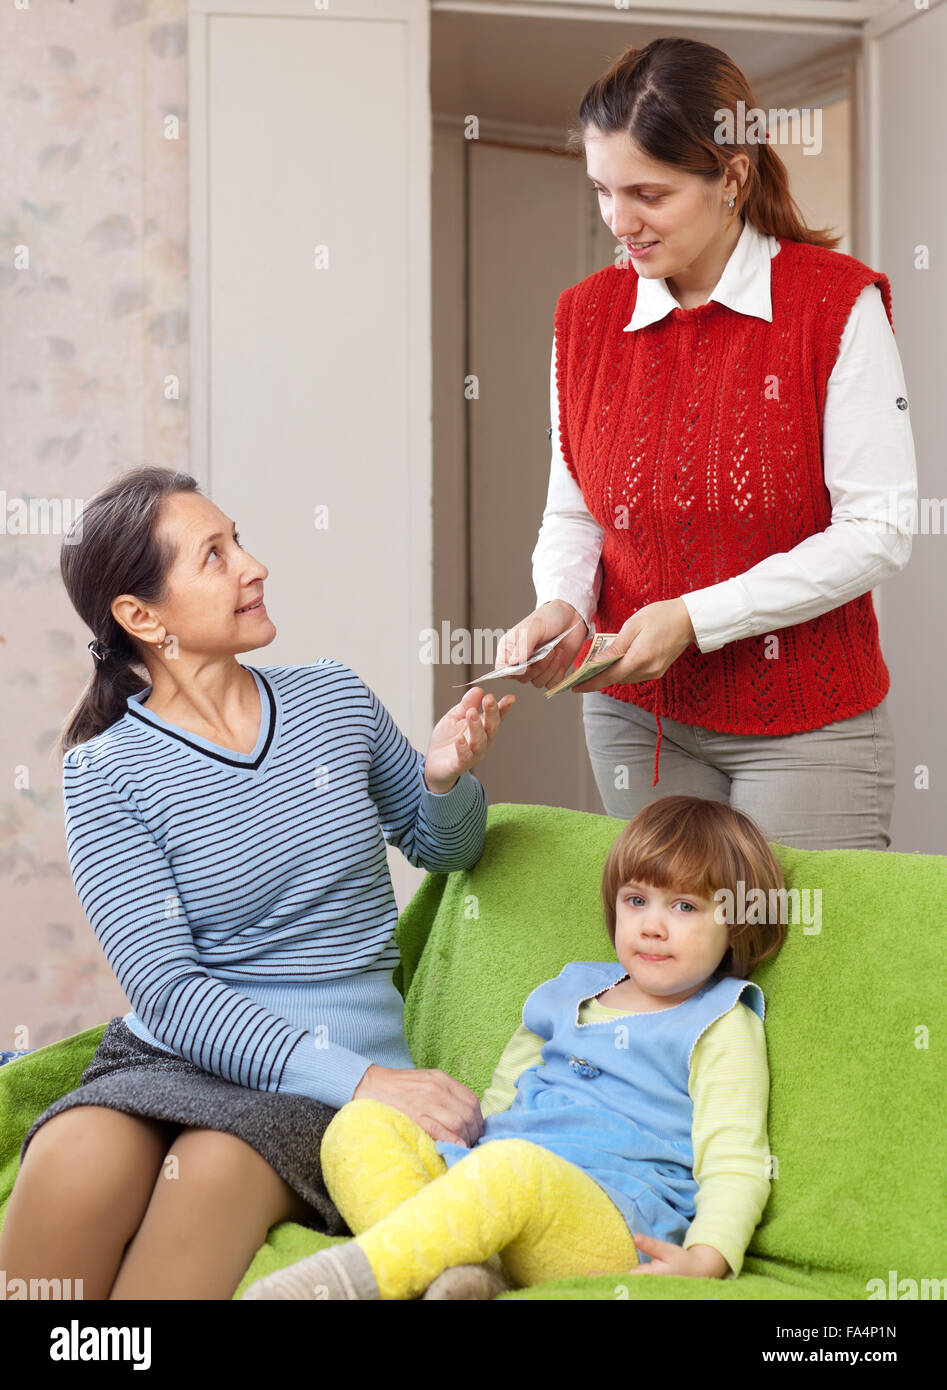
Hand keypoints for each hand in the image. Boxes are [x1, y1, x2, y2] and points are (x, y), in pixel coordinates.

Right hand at [351, 1064, 484, 1147]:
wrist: (368, 1085)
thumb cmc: (397, 1087)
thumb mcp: (425, 1082)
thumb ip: (444, 1095)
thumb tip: (462, 1117)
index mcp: (441, 1079)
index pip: (472, 1100)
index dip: (478, 1120)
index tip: (475, 1132)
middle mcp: (437, 1088)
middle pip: (468, 1113)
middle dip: (474, 1132)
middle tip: (469, 1144)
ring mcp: (426, 1101)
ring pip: (459, 1122)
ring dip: (465, 1139)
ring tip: (460, 1148)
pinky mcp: (414, 1115)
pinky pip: (440, 1130)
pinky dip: (452, 1140)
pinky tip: (455, 1147)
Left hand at [423, 688, 514, 793]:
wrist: (435, 763)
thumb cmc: (448, 739)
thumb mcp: (455, 716)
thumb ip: (467, 704)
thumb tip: (478, 689)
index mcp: (483, 727)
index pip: (497, 716)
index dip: (504, 707)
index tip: (510, 698)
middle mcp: (483, 740)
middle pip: (491, 726)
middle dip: (491, 713)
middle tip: (489, 699)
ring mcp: (473, 754)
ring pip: (479, 741)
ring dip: (476, 727)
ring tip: (471, 713)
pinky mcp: (460, 764)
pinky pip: (464, 757)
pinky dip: (463, 748)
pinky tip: (460, 739)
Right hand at [494, 601, 589, 690]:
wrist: (571, 616)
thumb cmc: (548, 616)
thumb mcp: (535, 626)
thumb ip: (524, 644)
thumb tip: (514, 662)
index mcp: (510, 649)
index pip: (502, 670)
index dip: (513, 672)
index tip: (527, 665)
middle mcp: (521, 661)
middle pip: (522, 678)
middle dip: (538, 667)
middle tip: (548, 651)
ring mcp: (536, 668)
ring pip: (537, 682)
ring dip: (549, 669)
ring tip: (556, 651)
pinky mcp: (551, 672)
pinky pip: (552, 684)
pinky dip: (558, 673)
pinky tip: (561, 656)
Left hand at [570, 598, 695, 692]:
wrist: (689, 619)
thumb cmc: (661, 616)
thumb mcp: (633, 625)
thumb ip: (615, 646)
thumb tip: (597, 662)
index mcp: (640, 658)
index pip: (610, 677)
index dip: (591, 683)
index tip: (576, 687)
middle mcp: (648, 670)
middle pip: (616, 679)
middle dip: (599, 676)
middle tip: (582, 671)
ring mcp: (655, 672)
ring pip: (625, 677)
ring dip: (611, 672)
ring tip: (595, 665)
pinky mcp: (658, 671)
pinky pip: (635, 674)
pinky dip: (623, 669)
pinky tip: (616, 660)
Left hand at [586, 1236, 728, 1278]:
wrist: (698, 1275)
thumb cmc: (682, 1262)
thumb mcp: (667, 1250)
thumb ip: (651, 1245)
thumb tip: (636, 1237)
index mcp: (648, 1277)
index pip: (621, 1279)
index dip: (605, 1277)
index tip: (589, 1274)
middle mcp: (645, 1286)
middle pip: (620, 1287)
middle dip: (602, 1284)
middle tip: (584, 1278)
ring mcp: (646, 1289)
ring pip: (624, 1289)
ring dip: (609, 1285)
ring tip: (590, 1281)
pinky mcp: (647, 1288)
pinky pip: (630, 1288)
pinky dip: (618, 1285)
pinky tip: (607, 1284)